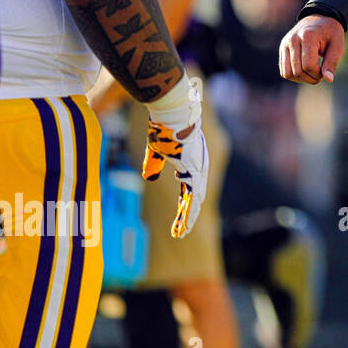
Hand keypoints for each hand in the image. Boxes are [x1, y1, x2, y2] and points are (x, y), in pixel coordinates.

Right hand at [144, 103, 208, 238]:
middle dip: (188, 216)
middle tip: (182, 232)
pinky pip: (192, 196)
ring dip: (188, 218)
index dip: (184, 205)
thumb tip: (149, 179)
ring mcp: (198, 170)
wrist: (173, 113)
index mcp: (190, 164)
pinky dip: (189, 212)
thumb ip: (153, 165)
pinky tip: (185, 223)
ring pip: (194, 200)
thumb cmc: (164, 128)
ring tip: (181, 233)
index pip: (188, 189)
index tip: (180, 217)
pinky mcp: (194, 170)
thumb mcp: (156, 150)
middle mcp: (198, 168)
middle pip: (194, 198)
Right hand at [279, 15, 346, 84]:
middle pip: (297, 71)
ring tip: (313, 73)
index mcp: (307, 36)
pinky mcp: (282, 48)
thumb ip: (332, 62)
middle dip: (310, 78)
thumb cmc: (331, 33)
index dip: (318, 74)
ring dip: (301, 79)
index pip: (308, 66)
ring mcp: (285, 44)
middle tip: (321, 74)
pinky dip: (294, 75)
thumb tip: (329, 79)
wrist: (321, 18)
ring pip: (287, 73)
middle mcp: (292, 39)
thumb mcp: (338, 46)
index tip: (326, 71)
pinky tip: (306, 71)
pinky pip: (284, 70)